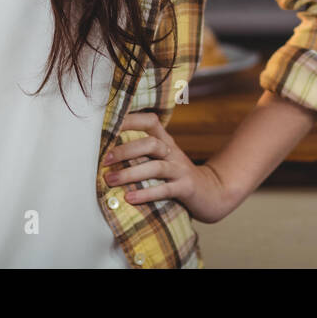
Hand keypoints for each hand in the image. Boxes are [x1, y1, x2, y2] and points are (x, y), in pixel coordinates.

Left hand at [103, 111, 235, 223]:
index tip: (109, 124)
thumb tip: (108, 151)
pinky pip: (165, 190)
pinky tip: (129, 197)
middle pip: (150, 144)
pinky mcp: (186, 188)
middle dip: (125, 150)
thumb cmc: (177, 175)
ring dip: (130, 173)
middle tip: (105, 160)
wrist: (211, 193)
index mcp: (166, 142)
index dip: (131, 120)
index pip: (150, 121)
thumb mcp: (163, 158)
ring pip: (155, 167)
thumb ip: (143, 152)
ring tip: (110, 180)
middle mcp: (173, 152)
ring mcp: (180, 169)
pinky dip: (146, 193)